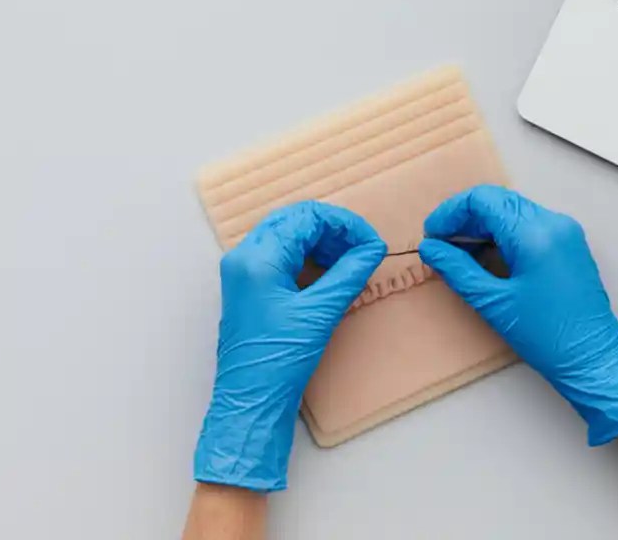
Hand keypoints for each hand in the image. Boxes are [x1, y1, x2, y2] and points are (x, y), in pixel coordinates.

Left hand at [195, 201, 385, 491]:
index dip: (345, 224)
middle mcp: (245, 257)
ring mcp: (244, 272)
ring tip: (351, 262)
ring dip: (323, 242)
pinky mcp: (250, 287)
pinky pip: (281, 255)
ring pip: (288, 235)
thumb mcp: (320, 313)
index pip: (307, 217)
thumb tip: (373, 248)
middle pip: (295, 220)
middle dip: (334, 230)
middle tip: (363, 250)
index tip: (371, 242)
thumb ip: (349, 273)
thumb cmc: (280, 360)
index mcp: (258, 258)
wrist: (252, 400)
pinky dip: (309, 257)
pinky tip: (331, 273)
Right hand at [418, 186, 617, 445]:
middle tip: (441, 245)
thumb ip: (457, 270)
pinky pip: (529, 224)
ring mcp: (564, 230)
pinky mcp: (568, 243)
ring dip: (483, 225)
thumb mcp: (493, 303)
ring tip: (460, 254)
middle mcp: (553, 222)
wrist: (592, 356)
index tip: (432, 236)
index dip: (450, 213)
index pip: (482, 199)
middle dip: (464, 218)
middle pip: (498, 201)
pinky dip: (504, 233)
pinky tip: (487, 256)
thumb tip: (430, 248)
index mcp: (534, 234)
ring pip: (513, 210)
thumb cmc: (546, 335)